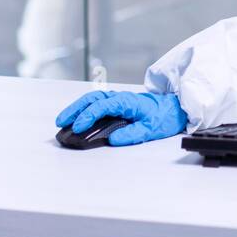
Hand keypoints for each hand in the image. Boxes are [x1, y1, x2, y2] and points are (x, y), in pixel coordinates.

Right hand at [55, 90, 188, 146]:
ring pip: (93, 99)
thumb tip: (112, 139)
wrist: (175, 109)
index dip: (88, 116)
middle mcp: (120, 97)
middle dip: (75, 109)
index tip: (78, 128)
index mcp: (127, 101)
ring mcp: (118, 99)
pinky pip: (97, 103)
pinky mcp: (118, 104)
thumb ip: (131, 135)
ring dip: (77, 107)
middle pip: (92, 98)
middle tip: (61, 121)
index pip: (102, 106)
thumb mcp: (150, 130)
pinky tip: (77, 117)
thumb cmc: (164, 117)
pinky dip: (84, 108)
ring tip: (63, 120)